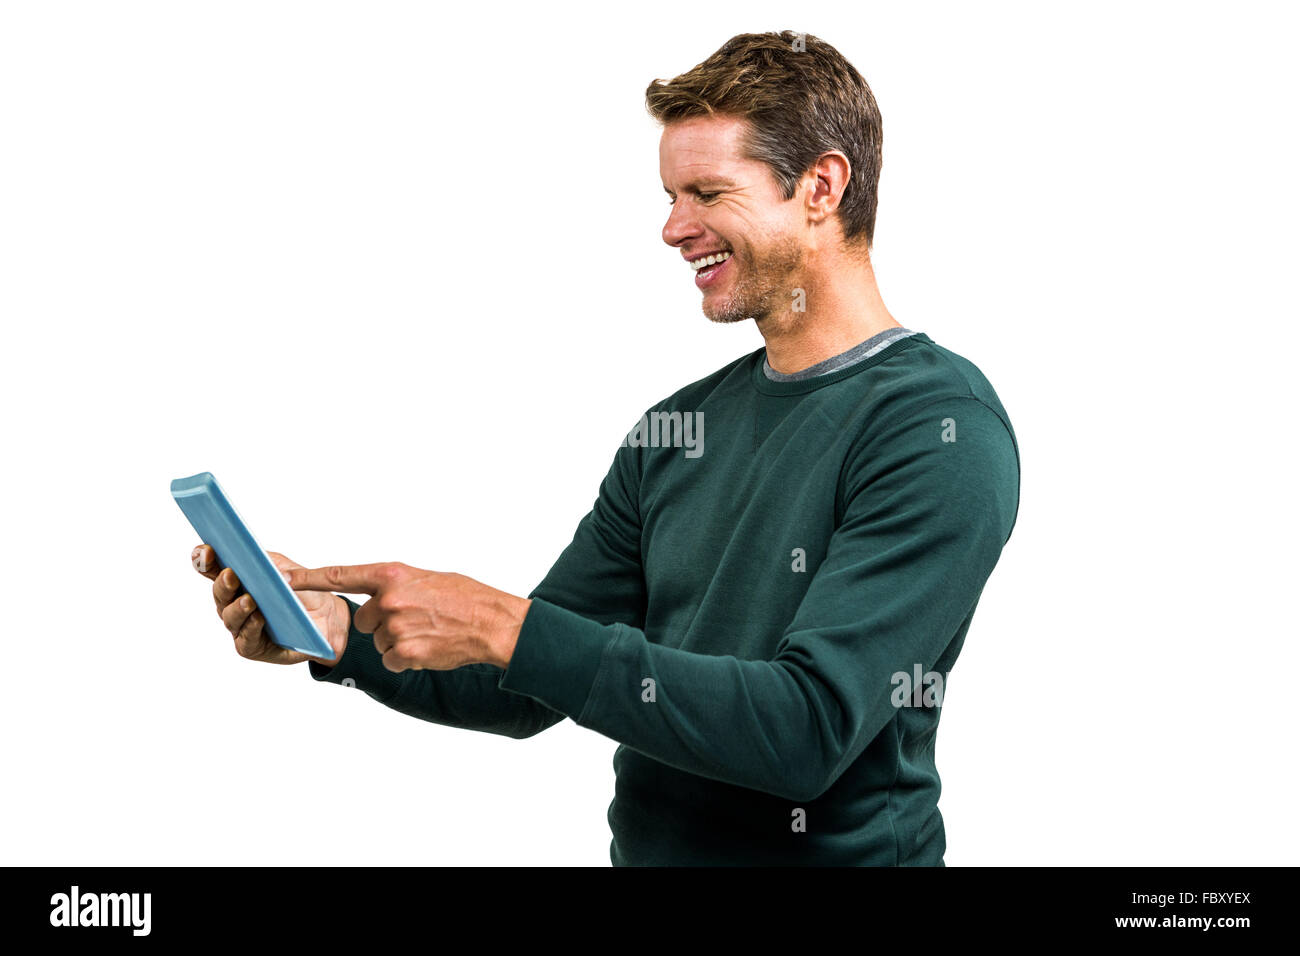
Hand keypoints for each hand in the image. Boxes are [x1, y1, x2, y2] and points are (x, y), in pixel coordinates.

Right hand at [191, 543, 348, 666]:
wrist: (326, 618)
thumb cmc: (301, 591)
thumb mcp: (285, 569)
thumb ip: (265, 561)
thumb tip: (251, 555)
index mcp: (237, 580)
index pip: (213, 569)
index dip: (204, 560)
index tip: (206, 551)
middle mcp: (233, 603)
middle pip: (220, 593)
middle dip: (223, 583)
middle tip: (230, 575)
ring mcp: (240, 626)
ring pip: (230, 617)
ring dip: (238, 608)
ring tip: (249, 600)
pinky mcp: (251, 646)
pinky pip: (247, 638)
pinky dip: (252, 627)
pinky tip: (259, 618)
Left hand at [284, 562, 529, 672]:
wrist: (493, 624)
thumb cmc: (467, 598)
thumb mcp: (428, 578)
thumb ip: (397, 585)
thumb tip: (379, 597)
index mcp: (394, 574)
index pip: (342, 575)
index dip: (309, 578)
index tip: (283, 578)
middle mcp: (390, 599)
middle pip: (364, 619)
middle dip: (383, 623)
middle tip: (416, 619)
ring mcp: (395, 628)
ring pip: (379, 641)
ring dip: (399, 642)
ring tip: (429, 632)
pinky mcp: (404, 653)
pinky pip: (391, 659)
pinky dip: (407, 658)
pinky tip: (430, 648)